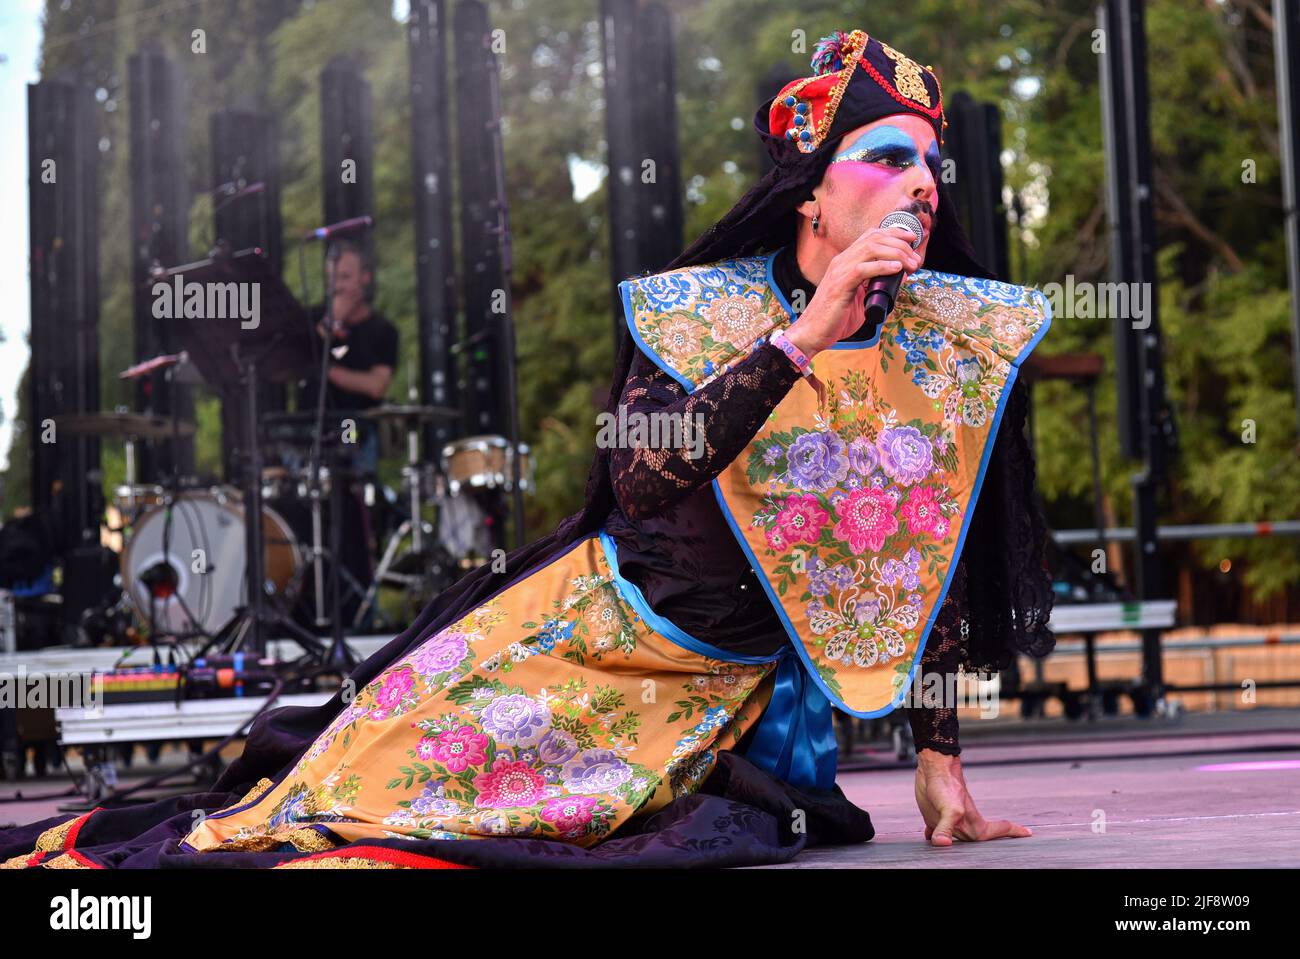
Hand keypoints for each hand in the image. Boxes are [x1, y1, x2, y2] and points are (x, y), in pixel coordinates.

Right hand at [784, 225, 922, 357]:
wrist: (813, 332)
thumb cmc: (836, 318)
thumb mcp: (861, 297)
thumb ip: (877, 285)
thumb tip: (901, 274)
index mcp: (845, 261)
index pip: (871, 235)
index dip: (894, 233)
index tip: (912, 239)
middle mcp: (842, 261)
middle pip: (875, 238)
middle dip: (901, 244)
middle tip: (916, 259)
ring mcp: (839, 271)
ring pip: (871, 249)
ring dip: (896, 254)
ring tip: (911, 264)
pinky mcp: (840, 285)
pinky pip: (862, 269)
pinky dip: (882, 267)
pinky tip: (896, 269)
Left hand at [913, 750, 1031, 846]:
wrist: (933, 769)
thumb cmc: (947, 787)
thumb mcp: (949, 810)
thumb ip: (945, 828)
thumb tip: (941, 844)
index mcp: (975, 827)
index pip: (999, 830)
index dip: (1014, 832)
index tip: (1028, 832)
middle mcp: (964, 825)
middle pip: (980, 840)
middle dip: (988, 845)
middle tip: (998, 848)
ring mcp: (950, 820)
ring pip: (958, 837)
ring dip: (960, 842)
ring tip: (962, 849)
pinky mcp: (934, 816)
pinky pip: (938, 831)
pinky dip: (938, 836)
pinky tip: (932, 839)